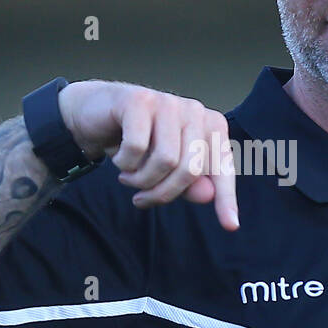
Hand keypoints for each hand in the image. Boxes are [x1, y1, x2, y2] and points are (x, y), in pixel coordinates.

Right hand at [58, 80, 238, 230]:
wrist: (96, 115)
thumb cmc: (138, 144)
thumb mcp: (166, 169)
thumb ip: (190, 183)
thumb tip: (207, 196)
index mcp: (211, 126)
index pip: (222, 168)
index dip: (226, 198)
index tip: (231, 226)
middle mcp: (195, 110)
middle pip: (190, 169)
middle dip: (163, 193)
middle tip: (142, 199)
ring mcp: (168, 102)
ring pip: (165, 160)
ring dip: (141, 180)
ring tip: (129, 178)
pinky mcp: (139, 100)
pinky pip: (136, 148)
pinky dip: (124, 163)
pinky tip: (118, 159)